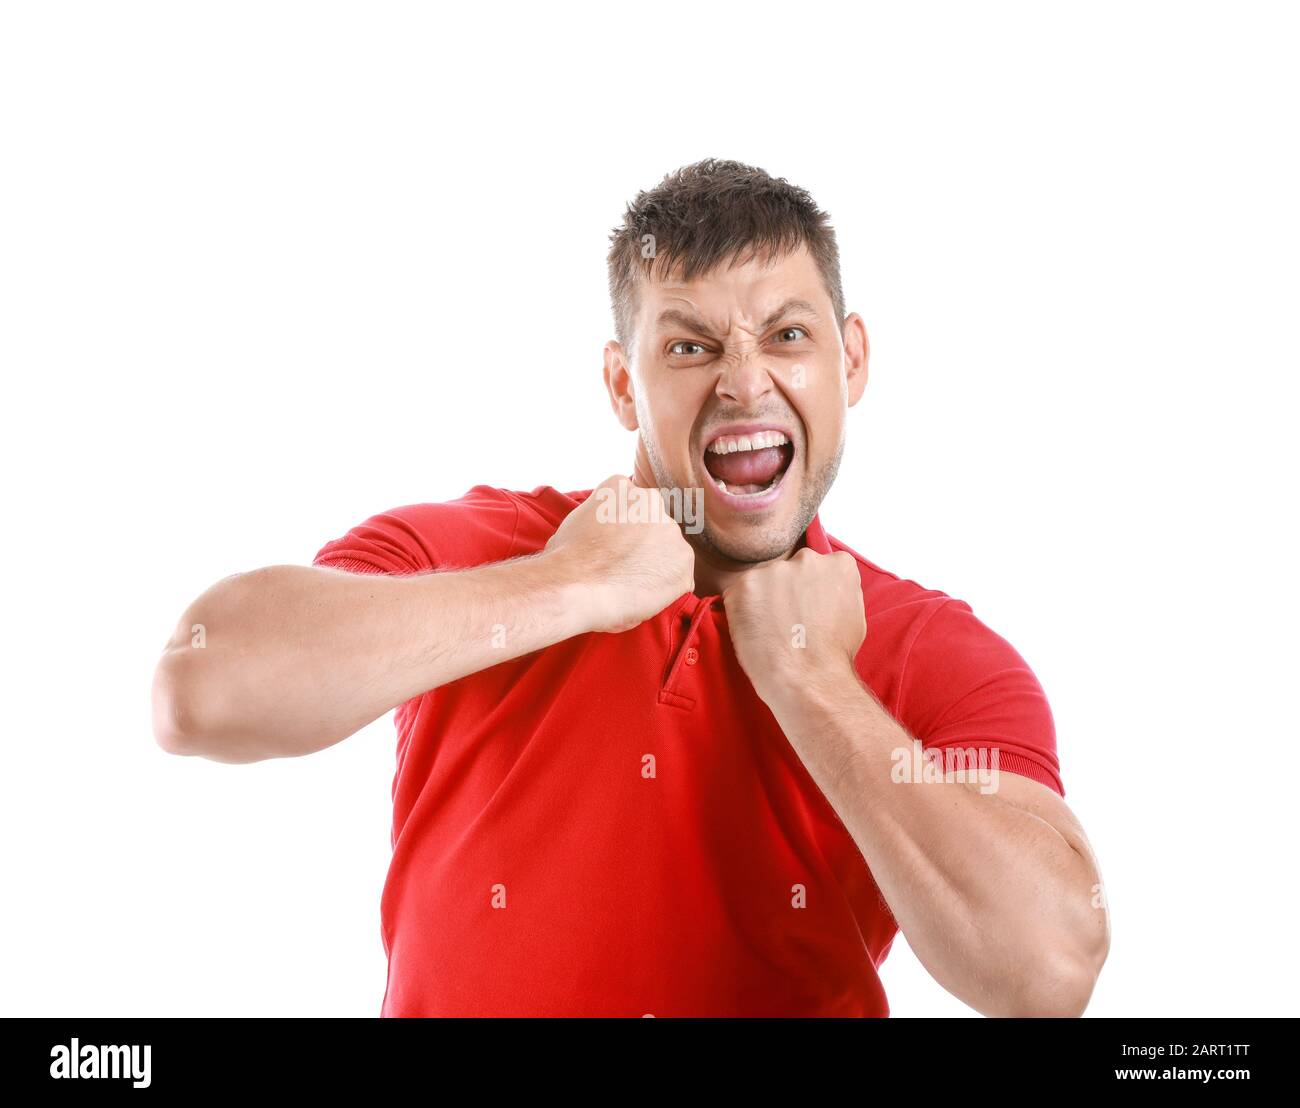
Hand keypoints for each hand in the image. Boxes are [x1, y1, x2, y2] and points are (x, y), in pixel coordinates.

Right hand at [543, 475, 694, 633]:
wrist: (574, 586)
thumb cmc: (565, 559)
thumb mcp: (576, 520)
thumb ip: (600, 518)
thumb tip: (604, 531)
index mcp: (621, 487)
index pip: (631, 505)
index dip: (622, 530)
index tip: (611, 547)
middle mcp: (651, 501)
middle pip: (654, 524)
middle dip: (643, 544)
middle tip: (621, 567)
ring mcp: (671, 531)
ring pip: (668, 550)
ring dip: (655, 565)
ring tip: (628, 584)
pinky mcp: (684, 561)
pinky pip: (679, 578)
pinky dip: (665, 590)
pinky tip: (640, 596)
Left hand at [721, 547, 865, 711]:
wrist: (810, 678)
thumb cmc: (833, 655)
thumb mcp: (854, 614)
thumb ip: (838, 592)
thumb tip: (825, 591)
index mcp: (838, 564)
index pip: (820, 567)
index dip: (810, 592)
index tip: (806, 610)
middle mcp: (807, 559)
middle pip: (789, 571)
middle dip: (784, 592)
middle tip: (786, 624)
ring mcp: (775, 570)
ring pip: (761, 583)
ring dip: (761, 602)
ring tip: (770, 633)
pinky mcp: (746, 584)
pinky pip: (736, 595)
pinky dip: (740, 613)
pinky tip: (754, 634)